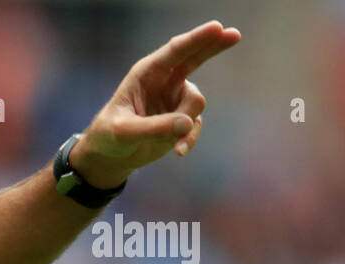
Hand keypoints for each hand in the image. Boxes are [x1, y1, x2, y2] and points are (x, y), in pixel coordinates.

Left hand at [70, 20, 241, 188]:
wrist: (111, 155)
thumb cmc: (109, 135)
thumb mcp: (124, 132)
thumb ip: (153, 127)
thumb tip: (187, 123)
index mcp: (146, 74)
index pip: (174, 52)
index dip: (196, 39)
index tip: (217, 27)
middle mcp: (164, 81)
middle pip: (195, 58)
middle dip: (213, 46)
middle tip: (234, 34)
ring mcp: (176, 99)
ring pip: (196, 102)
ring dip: (184, 122)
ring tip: (164, 139)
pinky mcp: (182, 118)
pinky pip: (194, 126)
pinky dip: (188, 138)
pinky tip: (179, 151)